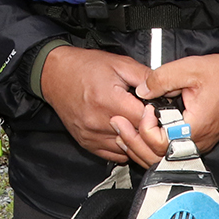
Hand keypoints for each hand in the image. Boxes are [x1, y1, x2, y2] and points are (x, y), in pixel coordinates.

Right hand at [39, 45, 150, 161]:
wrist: (54, 74)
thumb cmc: (84, 66)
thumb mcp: (118, 63)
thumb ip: (144, 76)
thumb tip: (164, 90)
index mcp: (109, 101)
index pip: (144, 121)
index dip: (156, 116)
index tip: (159, 110)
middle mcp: (99, 122)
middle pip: (136, 138)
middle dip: (148, 130)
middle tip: (153, 120)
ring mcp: (92, 136)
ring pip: (126, 150)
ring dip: (136, 140)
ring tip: (138, 125)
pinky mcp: (87, 143)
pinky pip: (113, 155)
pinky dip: (123, 147)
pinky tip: (125, 132)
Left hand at [118, 55, 218, 167]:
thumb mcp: (190, 68)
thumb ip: (162, 78)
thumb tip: (141, 91)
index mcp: (195, 128)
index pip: (162, 143)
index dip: (146, 128)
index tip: (145, 108)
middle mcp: (197, 143)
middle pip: (158, 157)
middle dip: (134, 142)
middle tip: (117, 124)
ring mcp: (197, 144)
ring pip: (163, 159)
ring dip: (140, 147)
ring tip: (122, 133)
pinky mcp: (196, 140)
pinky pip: (170, 152)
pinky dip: (151, 147)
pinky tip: (139, 134)